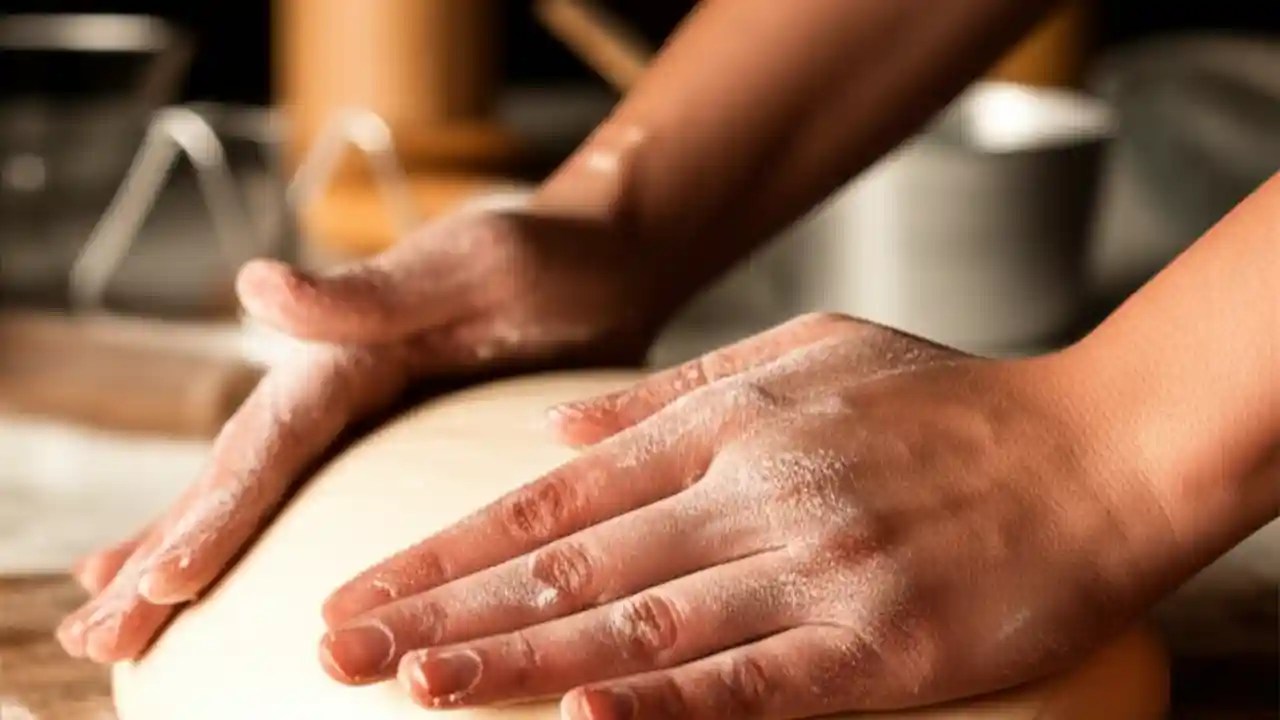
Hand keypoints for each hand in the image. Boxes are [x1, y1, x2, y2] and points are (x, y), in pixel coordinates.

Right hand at [58, 208, 668, 662]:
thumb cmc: (555, 257)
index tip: (158, 585)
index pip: (270, 441)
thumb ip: (372, 291)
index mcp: (348, 349)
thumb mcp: (479, 264)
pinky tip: (209, 587)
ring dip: (185, 559)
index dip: (216, 513)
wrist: (604, 265)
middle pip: (240, 478)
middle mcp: (336, 385)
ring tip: (112, 628)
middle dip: (166, 556)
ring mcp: (359, 418)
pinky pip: (312, 501)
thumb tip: (253, 285)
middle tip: (96, 636)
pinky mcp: (391, 443)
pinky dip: (253, 543)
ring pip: (259, 497)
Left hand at [314, 313, 1176, 717]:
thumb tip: (564, 434)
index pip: (554, 500)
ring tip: (415, 683)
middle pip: (571, 566)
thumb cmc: (947, 404)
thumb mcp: (804, 355)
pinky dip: (668, 703)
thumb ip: (678, 390)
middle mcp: (750, 495)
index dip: (449, 545)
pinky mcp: (876, 646)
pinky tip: (586, 717)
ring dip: (520, 659)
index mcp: (725, 429)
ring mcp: (810, 570)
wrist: (1094, 451)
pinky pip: (755, 681)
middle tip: (339, 643)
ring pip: (639, 625)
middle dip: (446, 607)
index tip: (367, 584)